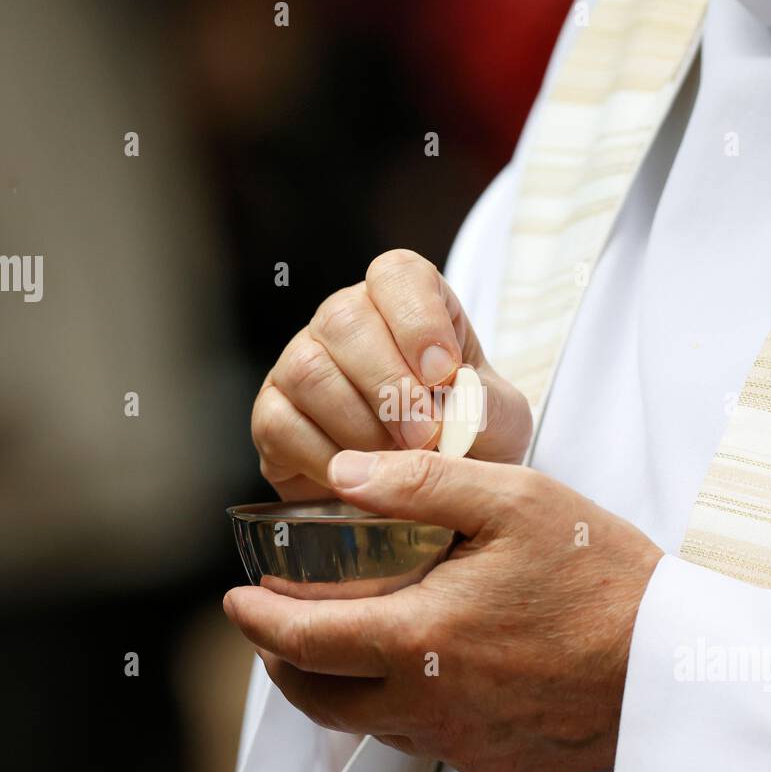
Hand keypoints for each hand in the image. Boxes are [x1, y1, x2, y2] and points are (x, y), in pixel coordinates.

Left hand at [223, 449, 662, 771]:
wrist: (677, 664)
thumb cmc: (601, 575)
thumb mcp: (514, 500)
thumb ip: (419, 482)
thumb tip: (342, 473)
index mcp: (422, 639)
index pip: (303, 642)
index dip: (257, 623)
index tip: (237, 601)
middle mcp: (429, 706)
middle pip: (318, 700)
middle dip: (282, 663)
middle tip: (274, 629)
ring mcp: (461, 744)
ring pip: (368, 725)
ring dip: (341, 686)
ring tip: (348, 640)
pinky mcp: (492, 764)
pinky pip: (422, 742)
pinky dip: (400, 707)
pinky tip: (426, 669)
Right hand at [251, 249, 532, 499]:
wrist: (432, 495)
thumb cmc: (467, 439)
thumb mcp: (497, 420)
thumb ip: (486, 405)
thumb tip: (458, 398)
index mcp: (404, 300)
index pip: (398, 275)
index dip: (418, 321)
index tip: (446, 375)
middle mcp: (344, 321)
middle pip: (344, 322)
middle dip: (389, 384)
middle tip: (426, 436)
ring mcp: (299, 363)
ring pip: (308, 371)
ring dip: (359, 424)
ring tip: (398, 462)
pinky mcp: (272, 414)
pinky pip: (281, 424)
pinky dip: (326, 457)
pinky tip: (362, 478)